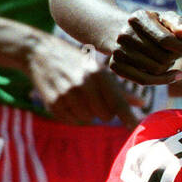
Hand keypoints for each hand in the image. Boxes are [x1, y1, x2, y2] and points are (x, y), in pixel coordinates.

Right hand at [26, 33, 142, 126]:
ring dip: (87, 113)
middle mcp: (83, 84)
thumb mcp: (98, 70)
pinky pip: (72, 120)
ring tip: (79, 96)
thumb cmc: (76, 62)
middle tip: (95, 98)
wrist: (39, 52)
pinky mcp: (53, 102)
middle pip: (105, 116)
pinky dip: (73, 115)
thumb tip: (142, 104)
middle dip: (104, 112)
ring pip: (88, 119)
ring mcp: (67, 94)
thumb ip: (120, 90)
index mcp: (98, 74)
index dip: (128, 118)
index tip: (136, 128)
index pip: (118, 102)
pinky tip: (68, 99)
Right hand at [107, 9, 181, 86]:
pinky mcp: (115, 66)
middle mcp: (125, 35)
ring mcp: (118, 51)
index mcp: (138, 18)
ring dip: (168, 67)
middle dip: (176, 57)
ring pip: (155, 70)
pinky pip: (144, 81)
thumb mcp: (164, 17)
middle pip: (162, 57)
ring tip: (169, 59)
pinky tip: (173, 76)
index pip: (166, 40)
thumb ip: (178, 23)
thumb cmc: (149, 24)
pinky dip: (162, 80)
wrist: (116, 29)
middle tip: (178, 53)